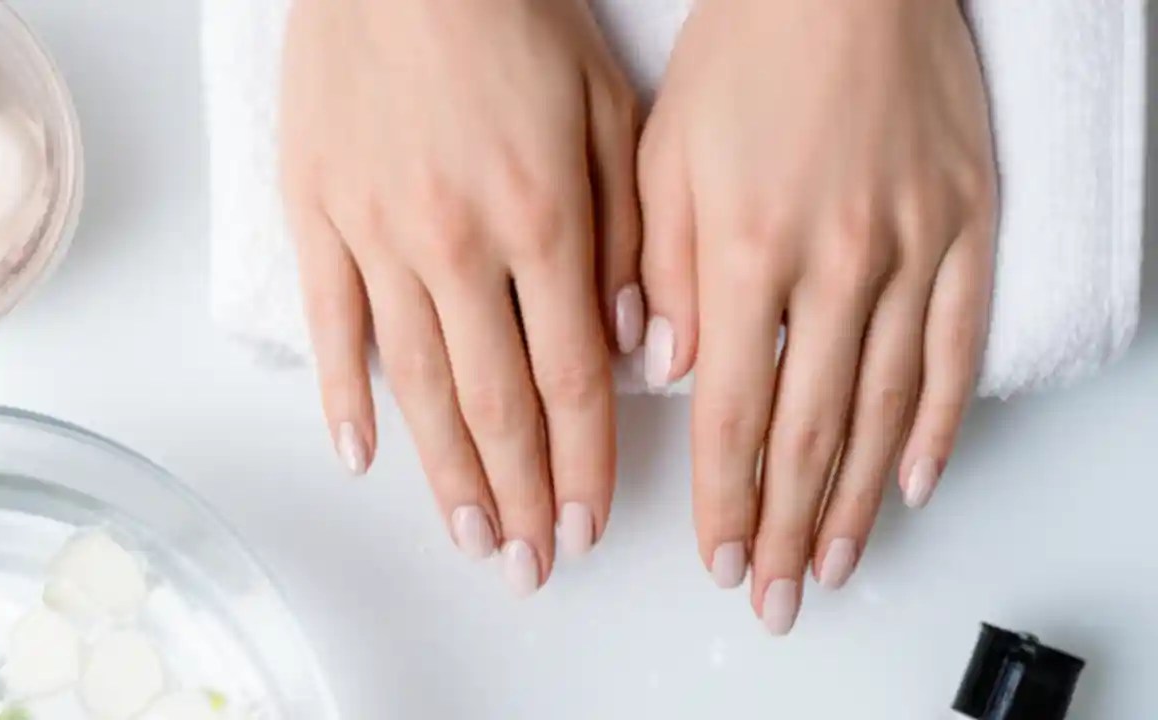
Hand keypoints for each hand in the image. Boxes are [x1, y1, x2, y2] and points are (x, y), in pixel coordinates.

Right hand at [281, 0, 640, 594]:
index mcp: (541, 217)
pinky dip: (344, 395)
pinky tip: (361, 458)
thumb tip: (633, 342)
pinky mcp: (313, 212)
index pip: (570, 377)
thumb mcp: (607, 107)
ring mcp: (375, 233)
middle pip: (493, 400)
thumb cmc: (514, 17)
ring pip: (413, 383)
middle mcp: (457, 243)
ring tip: (465, 539)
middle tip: (529, 565)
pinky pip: (329, 323)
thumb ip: (628, 230)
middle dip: (520, 495)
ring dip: (444, 471)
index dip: (582, 463)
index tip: (589, 527)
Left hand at [639, 0, 995, 631]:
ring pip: (883, 407)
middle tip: (770, 594)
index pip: (729, 412)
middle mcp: (834, 264)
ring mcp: (912, 250)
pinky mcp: (968, 229)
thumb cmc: (747, 51)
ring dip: (853, 499)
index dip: (723, 499)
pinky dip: (939, 422)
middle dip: (781, 526)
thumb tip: (664, 371)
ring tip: (831, 565)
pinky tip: (915, 479)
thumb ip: (660, 272)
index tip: (716, 556)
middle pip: (806, 430)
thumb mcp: (665, 154)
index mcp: (746, 249)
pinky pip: (956, 347)